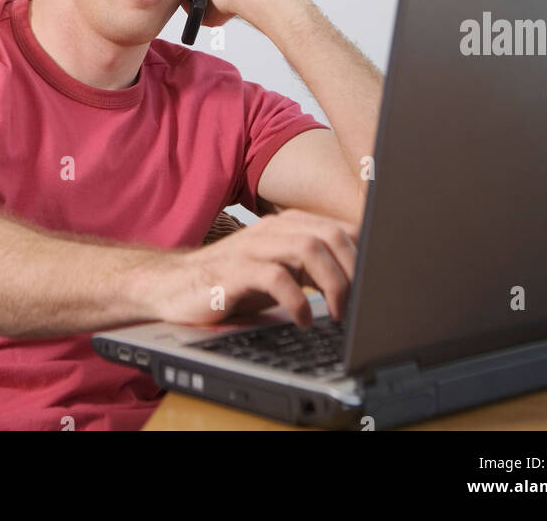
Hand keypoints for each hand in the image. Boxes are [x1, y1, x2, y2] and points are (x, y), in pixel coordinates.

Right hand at [145, 209, 358, 327]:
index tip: (374, 285)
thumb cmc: (231, 282)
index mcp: (286, 226)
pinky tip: (304, 320)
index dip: (362, 254)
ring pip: (307, 248)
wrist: (173, 286)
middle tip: (359, 303)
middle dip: (352, 269)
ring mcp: (252, 247)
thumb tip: (355, 283)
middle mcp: (271, 230)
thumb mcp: (278, 272)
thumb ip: (310, 270)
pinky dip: (298, 300)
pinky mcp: (233, 271)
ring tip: (339, 313)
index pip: (337, 228)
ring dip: (332, 282)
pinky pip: (275, 276)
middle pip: (328, 234)